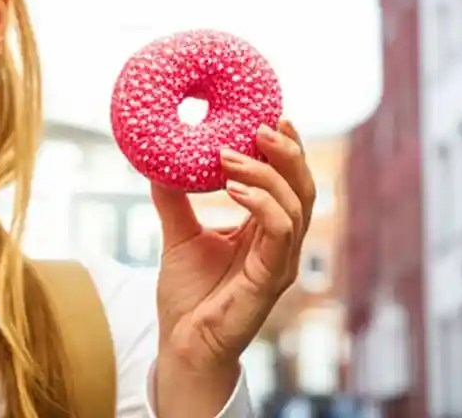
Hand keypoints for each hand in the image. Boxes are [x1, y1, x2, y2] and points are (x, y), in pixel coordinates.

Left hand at [151, 119, 314, 411]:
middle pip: (304, 187)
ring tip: (230, 156)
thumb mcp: (178, 235)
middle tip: (261, 125)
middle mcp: (281, 243)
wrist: (182, 344)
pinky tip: (234, 188)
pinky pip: (280, 232)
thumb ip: (174, 199)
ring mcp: (281, 261)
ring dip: (267, 173)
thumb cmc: (188, 296)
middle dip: (288, 152)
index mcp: (266, 230)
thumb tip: (156, 159)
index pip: (288, 182)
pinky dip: (262, 203)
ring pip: (296, 205)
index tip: (269, 116)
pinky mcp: (272, 279)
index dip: (286, 149)